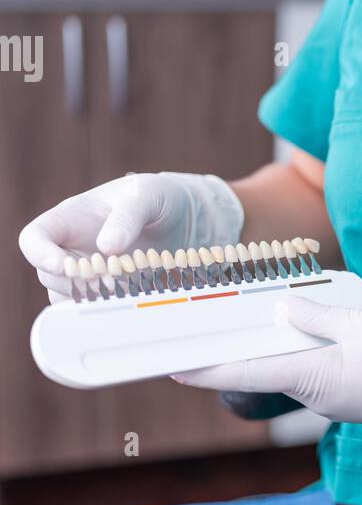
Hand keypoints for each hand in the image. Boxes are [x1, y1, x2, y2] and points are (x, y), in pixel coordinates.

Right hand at [19, 171, 243, 299]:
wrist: (185, 216)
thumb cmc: (158, 196)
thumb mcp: (146, 195)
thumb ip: (127, 217)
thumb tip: (107, 249)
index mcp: (70, 219)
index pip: (33, 240)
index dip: (42, 256)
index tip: (71, 267)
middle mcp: (72, 248)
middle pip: (49, 276)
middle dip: (76, 283)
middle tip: (111, 279)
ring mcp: (90, 272)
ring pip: (70, 298)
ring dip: (93, 300)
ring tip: (127, 288)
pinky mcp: (111, 290)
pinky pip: (97, 308)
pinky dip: (111, 309)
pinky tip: (134, 300)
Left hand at [174, 294, 361, 433]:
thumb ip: (319, 318)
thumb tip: (282, 313)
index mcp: (313, 379)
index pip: (246, 373)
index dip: (205, 370)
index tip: (171, 367)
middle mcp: (316, 395)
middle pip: (262, 372)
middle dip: (230, 356)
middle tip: (197, 337)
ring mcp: (334, 398)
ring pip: (288, 370)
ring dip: (264, 352)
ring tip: (240, 328)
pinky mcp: (351, 393)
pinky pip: (312, 371)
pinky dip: (296, 353)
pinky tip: (294, 334)